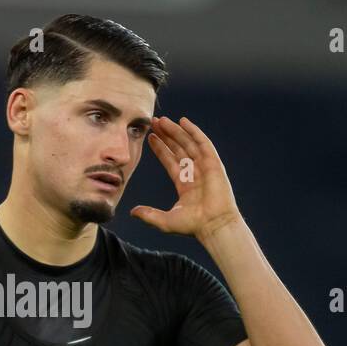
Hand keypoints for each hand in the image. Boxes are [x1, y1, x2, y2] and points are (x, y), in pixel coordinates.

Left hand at [133, 115, 242, 241]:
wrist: (213, 225)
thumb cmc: (193, 225)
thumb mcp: (164, 221)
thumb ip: (148, 215)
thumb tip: (132, 212)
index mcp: (184, 184)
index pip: (170, 160)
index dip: (160, 148)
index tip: (151, 137)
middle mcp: (194, 173)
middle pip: (178, 148)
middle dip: (166, 135)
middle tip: (153, 122)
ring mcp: (205, 167)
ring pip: (188, 143)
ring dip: (175, 131)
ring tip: (162, 120)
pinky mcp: (213, 163)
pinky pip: (203, 143)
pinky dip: (194, 131)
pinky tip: (183, 121)